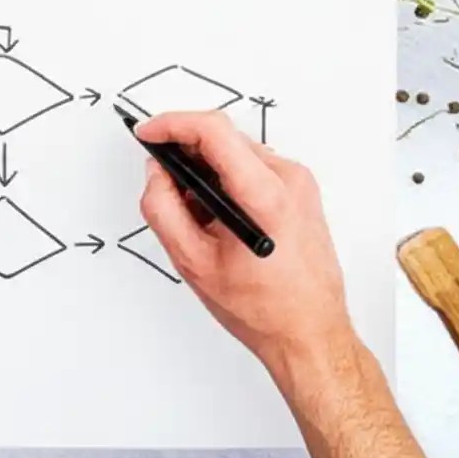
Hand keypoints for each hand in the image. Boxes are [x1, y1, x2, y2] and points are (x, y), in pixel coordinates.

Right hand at [136, 111, 353, 371]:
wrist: (310, 332)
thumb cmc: (263, 308)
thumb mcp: (194, 262)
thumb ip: (163, 209)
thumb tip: (156, 174)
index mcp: (266, 195)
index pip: (213, 131)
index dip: (172, 124)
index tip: (148, 133)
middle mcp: (289, 179)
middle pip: (225, 138)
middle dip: (186, 152)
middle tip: (163, 182)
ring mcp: (299, 183)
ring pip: (237, 152)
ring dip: (207, 170)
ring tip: (193, 213)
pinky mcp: (300, 191)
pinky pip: (254, 168)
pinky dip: (227, 181)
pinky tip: (217, 217)